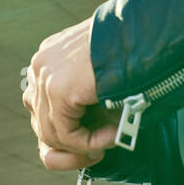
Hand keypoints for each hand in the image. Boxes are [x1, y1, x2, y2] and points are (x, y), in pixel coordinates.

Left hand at [22, 17, 119, 170]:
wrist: (144, 32)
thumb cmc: (131, 50)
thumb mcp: (98, 78)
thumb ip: (83, 104)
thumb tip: (79, 146)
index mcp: (48, 60)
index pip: (39, 108)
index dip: (64, 133)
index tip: (91, 143)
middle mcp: (40, 66)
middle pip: (41, 123)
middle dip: (70, 146)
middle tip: (98, 152)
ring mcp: (45, 77)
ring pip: (52, 134)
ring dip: (84, 147)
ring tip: (111, 141)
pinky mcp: (58, 90)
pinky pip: (67, 135)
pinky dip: (91, 144)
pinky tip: (112, 137)